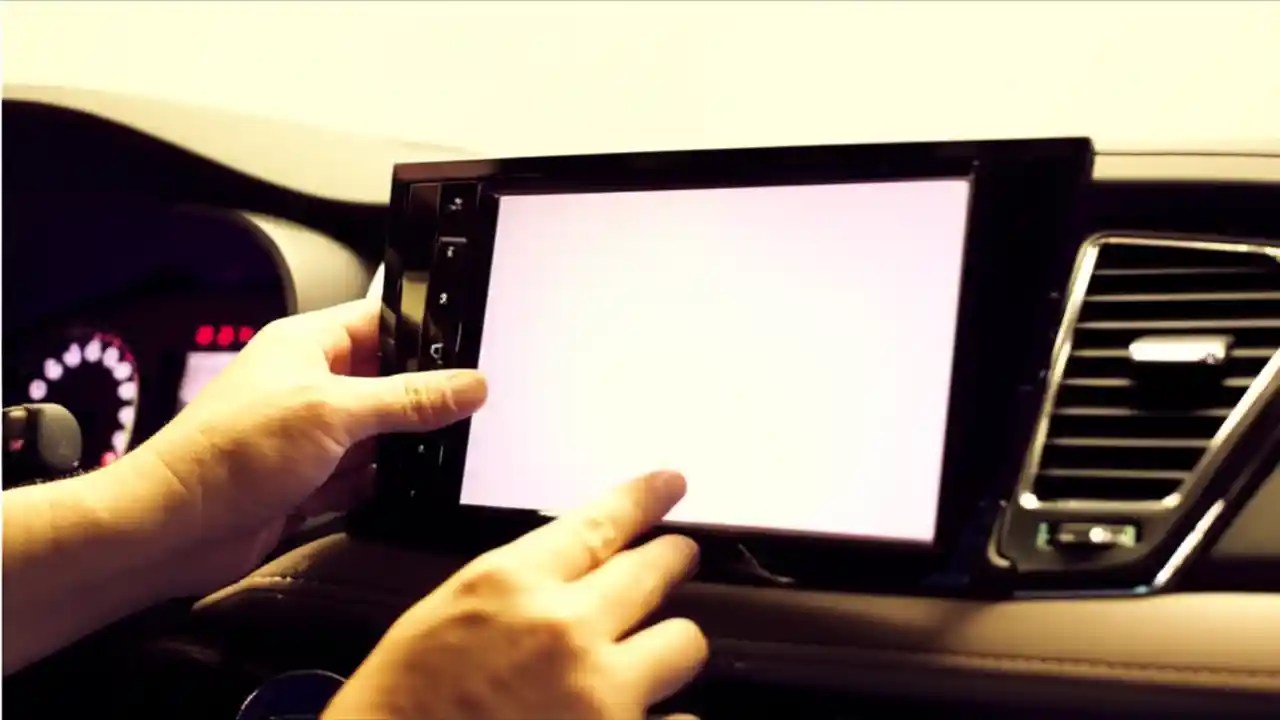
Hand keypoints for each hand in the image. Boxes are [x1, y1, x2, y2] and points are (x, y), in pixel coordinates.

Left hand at [116, 299, 487, 594]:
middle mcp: (307, 384)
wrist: (174, 529)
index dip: (423, 331)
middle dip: (420, 399)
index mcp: (306, 345)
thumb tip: (468, 385)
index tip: (468, 350)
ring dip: (402, 446)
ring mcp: (307, 435)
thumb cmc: (227, 453)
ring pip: (377, 433)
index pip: (379, 321)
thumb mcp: (334, 412)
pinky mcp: (306, 480)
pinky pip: (361, 476)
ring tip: (441, 452)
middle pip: (385, 382)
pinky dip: (381, 483)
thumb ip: (408, 400)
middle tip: (466, 408)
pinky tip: (405, 489)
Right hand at [322, 471, 707, 719]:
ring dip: (669, 649)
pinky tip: (641, 716)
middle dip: (674, 560)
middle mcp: (564, 628)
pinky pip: (681, 718)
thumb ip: (516, 589)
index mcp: (510, 584)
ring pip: (684, 643)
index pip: (598, 523)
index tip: (670, 483)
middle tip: (679, 558)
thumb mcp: (444, 615)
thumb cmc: (400, 704)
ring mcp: (601, 692)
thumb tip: (574, 575)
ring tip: (651, 659)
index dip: (643, 498)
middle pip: (655, 571)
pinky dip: (664, 716)